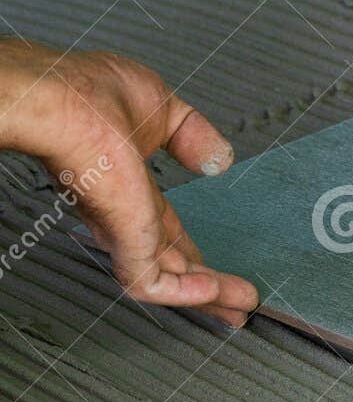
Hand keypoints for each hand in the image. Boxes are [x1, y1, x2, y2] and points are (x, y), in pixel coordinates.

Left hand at [0, 41, 257, 325]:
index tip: (224, 269)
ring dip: (208, 295)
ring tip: (240, 308)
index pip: (165, 231)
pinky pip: (154, 283)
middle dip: (208, 287)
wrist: (64, 102)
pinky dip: (188, 293)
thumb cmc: (90, 93)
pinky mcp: (124, 239)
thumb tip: (220, 159)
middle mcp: (121, 212)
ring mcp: (121, 228)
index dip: (195, 252)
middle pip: (171, 263)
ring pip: (167, 279)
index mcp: (126, 184)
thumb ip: (194, 137)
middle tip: (240, 305)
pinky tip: (215, 294)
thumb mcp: (161, 108)